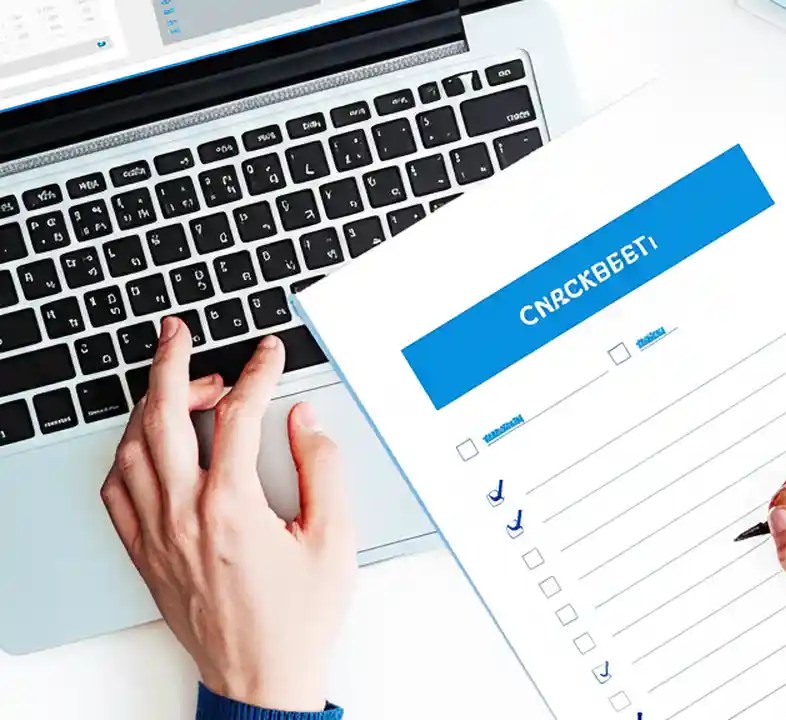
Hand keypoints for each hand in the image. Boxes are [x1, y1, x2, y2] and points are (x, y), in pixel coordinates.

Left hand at [100, 317, 356, 711]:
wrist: (262, 678)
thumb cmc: (299, 618)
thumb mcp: (334, 541)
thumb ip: (324, 471)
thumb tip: (306, 422)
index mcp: (234, 507)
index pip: (240, 415)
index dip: (258, 372)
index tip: (269, 353)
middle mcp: (186, 514)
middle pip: (165, 416)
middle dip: (170, 363)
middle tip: (176, 333)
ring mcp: (158, 534)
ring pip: (133, 448)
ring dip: (150, 406)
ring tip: (176, 387)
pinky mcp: (145, 553)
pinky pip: (116, 491)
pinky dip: (126, 456)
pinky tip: (146, 445)